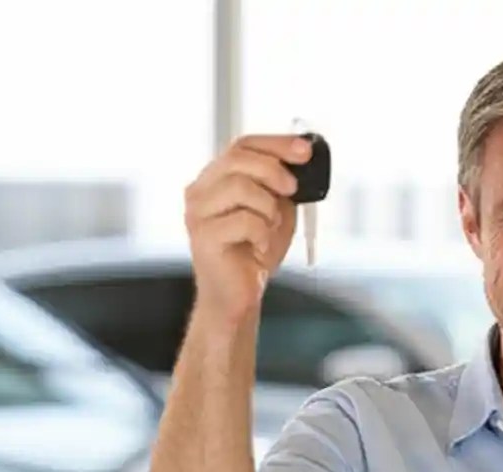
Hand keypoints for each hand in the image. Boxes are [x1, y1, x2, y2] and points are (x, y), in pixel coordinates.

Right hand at [184, 134, 311, 322]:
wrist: (238, 296)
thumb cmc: (254, 253)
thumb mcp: (277, 210)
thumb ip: (283, 185)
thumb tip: (302, 158)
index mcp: (215, 179)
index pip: (242, 145)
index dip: (276, 143)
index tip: (305, 150)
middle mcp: (200, 192)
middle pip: (237, 159)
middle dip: (273, 170)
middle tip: (292, 189)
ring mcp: (197, 214)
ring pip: (240, 187)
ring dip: (267, 207)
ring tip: (269, 227)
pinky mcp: (203, 237)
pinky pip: (243, 220)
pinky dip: (262, 233)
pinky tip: (259, 247)